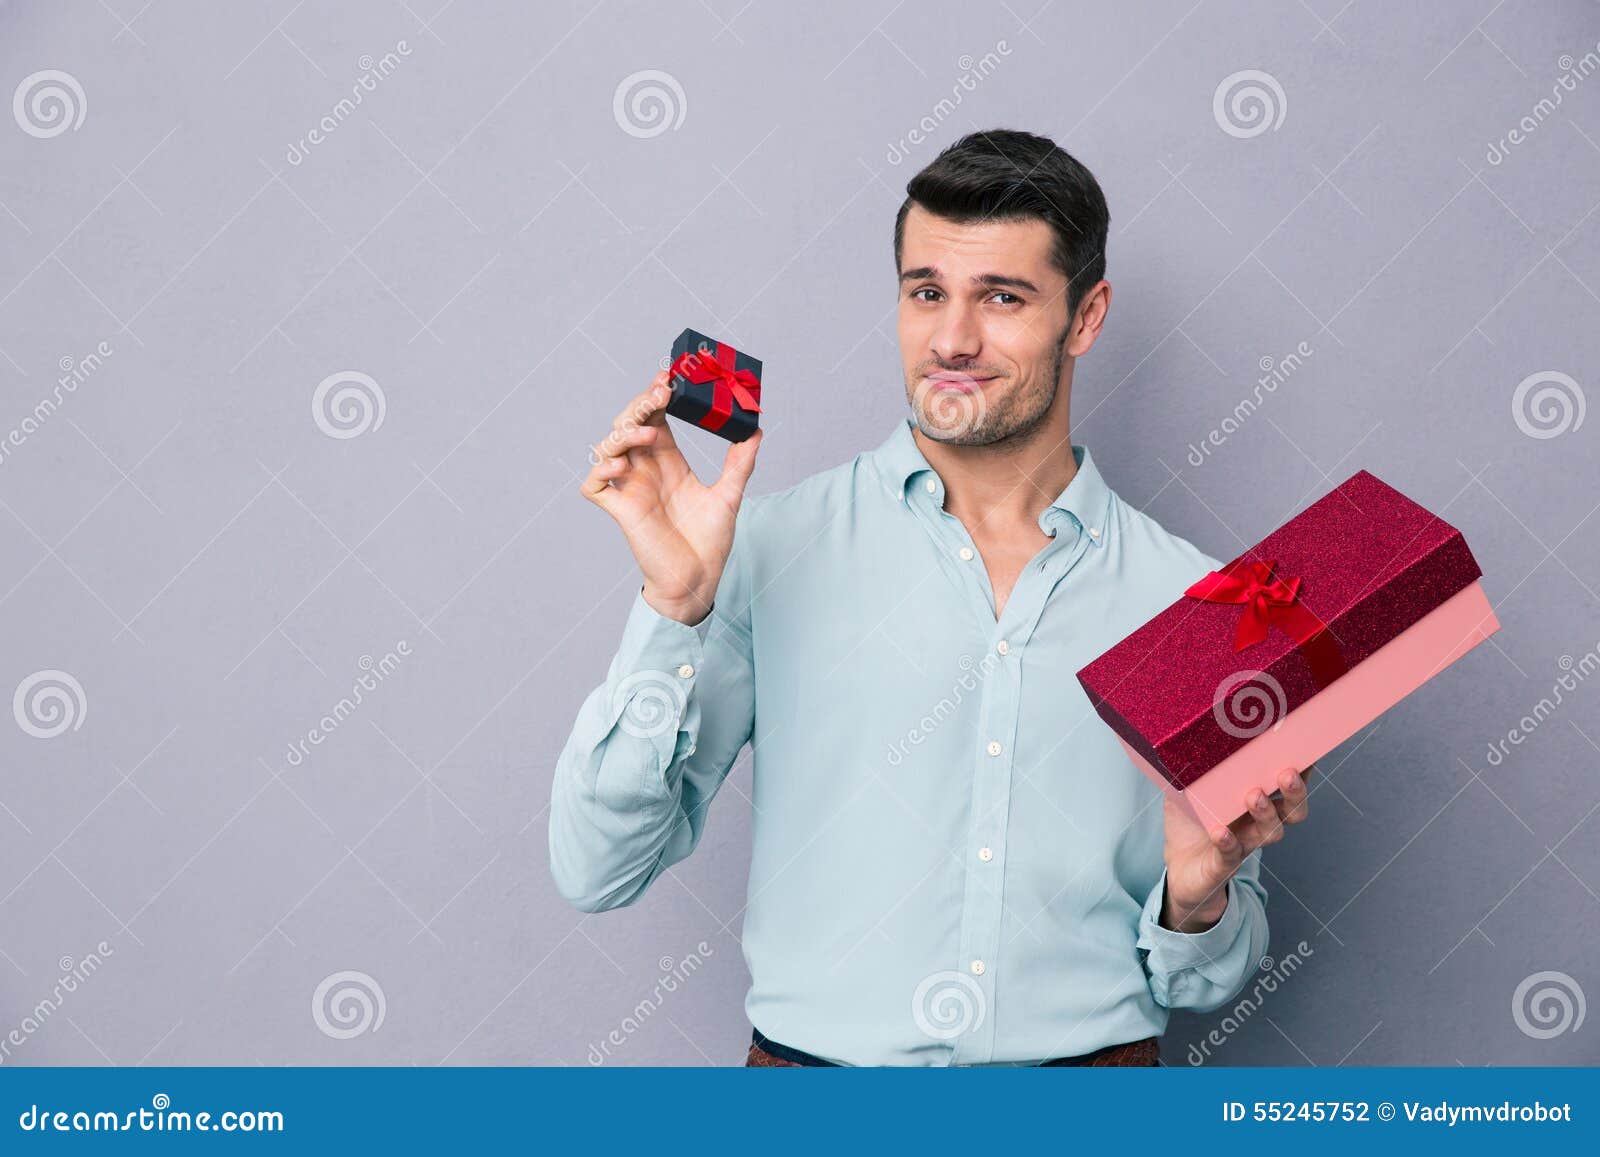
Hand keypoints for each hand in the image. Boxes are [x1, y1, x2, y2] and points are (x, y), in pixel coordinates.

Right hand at [580, 371, 761, 626]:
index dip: (657, 395)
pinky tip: (622, 467)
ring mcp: (630, 489)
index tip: (669, 376)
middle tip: (660, 393)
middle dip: (639, 404)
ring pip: (607, 447)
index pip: (656, 416)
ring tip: (649, 432)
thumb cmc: (709, 541)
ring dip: (624, 433)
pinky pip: (595, 485)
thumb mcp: (729, 495)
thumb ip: (740, 462)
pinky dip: (601, 471)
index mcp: (669, 461)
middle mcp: (646, 470)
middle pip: (629, 424)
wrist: (699, 580)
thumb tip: (755, 428)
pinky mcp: (620, 511)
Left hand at [1158, 764, 1315, 933]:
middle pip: (1291, 809)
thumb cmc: (1190, 822)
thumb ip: (1189, 765)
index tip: (1306, 747)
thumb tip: (1180, 732)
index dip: (1302, 768)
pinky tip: (1219, 830)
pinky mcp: (1224, 864)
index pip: (1286, 784)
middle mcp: (1258, 822)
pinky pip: (1232, 853)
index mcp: (1256, 800)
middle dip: (1294, 792)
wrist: (1180, 869)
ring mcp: (1244, 843)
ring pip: (1270, 831)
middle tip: (1286, 773)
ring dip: (1265, 812)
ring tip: (1253, 795)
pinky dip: (1227, 841)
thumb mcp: (1186, 788)